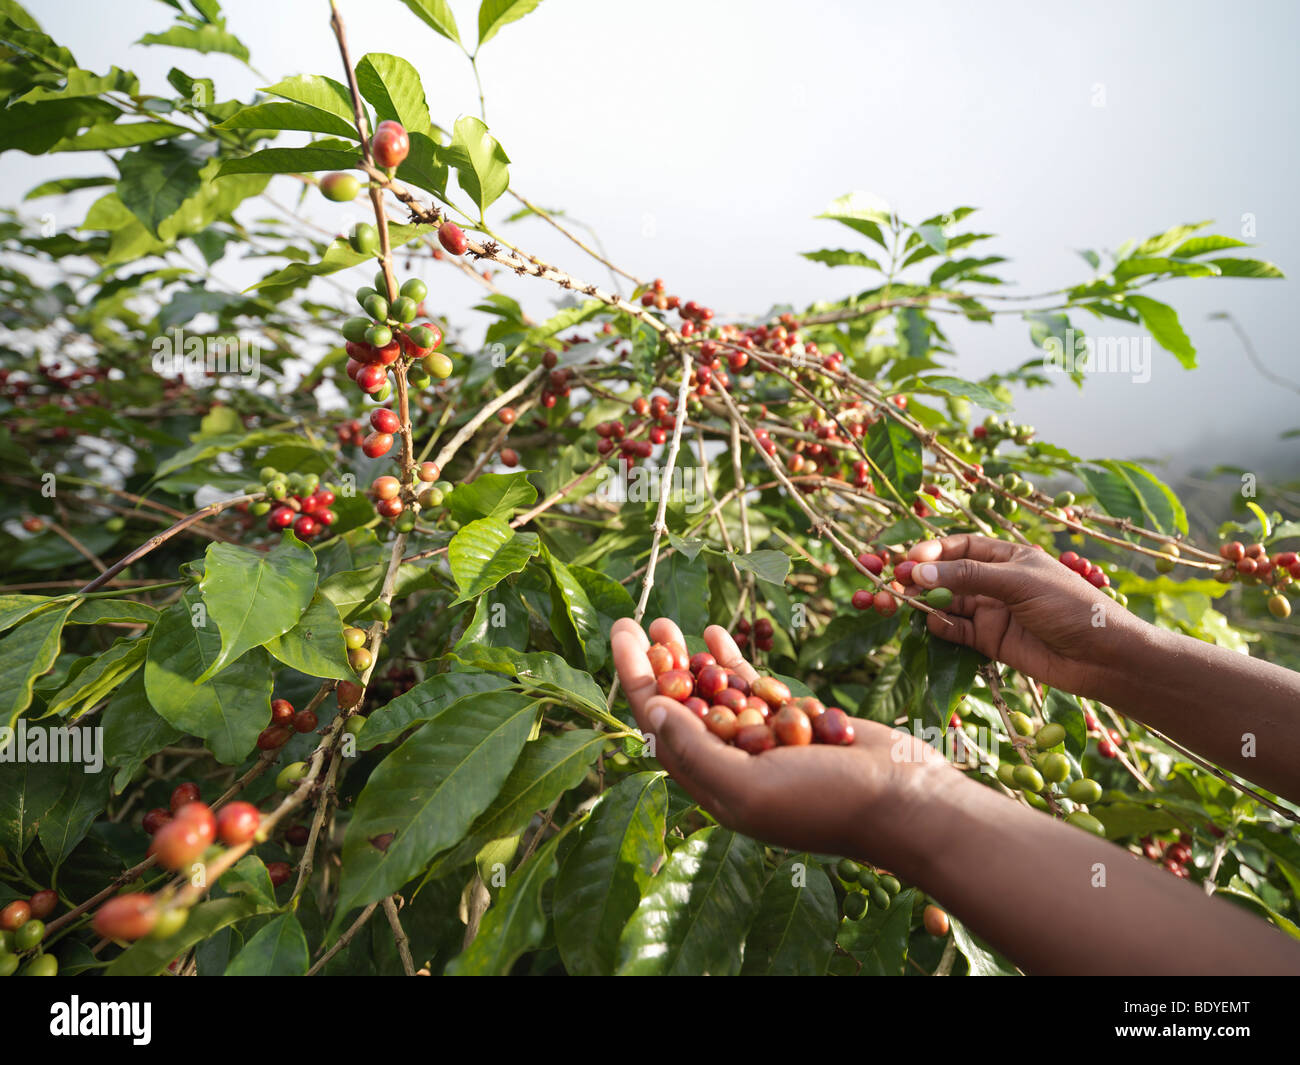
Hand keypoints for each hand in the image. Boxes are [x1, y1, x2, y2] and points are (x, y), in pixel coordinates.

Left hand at [610, 615, 953, 862]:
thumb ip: (698, 754)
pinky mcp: (793, 722)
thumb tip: (654, 714)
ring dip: (688, 658)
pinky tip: (717, 634)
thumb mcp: (752, 788)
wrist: (905, 801)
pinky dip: (732, 662)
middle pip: (680, 707)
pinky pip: (752, 688)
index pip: (659, 728)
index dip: (635, 680)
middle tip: (636, 622)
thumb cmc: (830, 803)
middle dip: (654, 665)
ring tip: (668, 622)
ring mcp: (763, 742)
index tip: (622, 636)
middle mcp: (731, 766)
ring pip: (713, 693)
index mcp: (714, 788)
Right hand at [906, 533, 1142, 699]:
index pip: (961, 548)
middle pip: (948, 575)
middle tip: (895, 582)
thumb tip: (918, 570)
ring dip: (926, 602)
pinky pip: (956, 630)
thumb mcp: (1019, 582)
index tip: (910, 559)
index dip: (934, 551)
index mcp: (1009, 558)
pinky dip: (941, 627)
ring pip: (948, 603)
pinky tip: (934, 623)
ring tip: (905, 603)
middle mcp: (997, 583)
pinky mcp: (990, 642)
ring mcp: (993, 612)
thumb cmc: (1071, 607)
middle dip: (921, 577)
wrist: (1104, 658)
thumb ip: (968, 577)